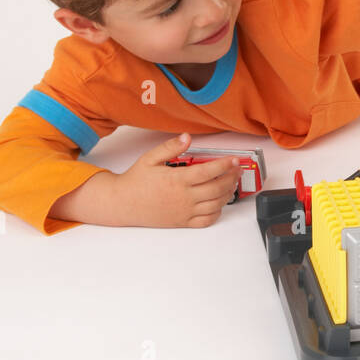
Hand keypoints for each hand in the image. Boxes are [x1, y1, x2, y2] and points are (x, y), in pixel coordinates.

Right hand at [110, 133, 241, 228]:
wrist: (123, 203)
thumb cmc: (136, 181)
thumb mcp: (150, 158)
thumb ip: (170, 147)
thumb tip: (186, 137)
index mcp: (177, 180)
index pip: (209, 172)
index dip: (225, 165)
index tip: (234, 160)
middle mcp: (184, 197)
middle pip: (218, 188)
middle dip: (232, 178)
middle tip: (237, 170)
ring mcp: (184, 211)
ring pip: (216, 204)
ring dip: (228, 194)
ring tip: (231, 183)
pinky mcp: (183, 222)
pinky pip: (206, 220)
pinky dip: (217, 212)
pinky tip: (219, 203)